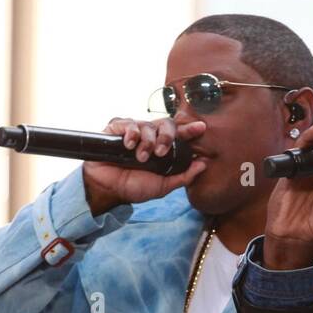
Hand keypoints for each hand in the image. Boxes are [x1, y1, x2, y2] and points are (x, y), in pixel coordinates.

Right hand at [83, 117, 208, 215]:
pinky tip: (129, 145)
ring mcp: (134, 132)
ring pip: (148, 124)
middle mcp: (150, 137)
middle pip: (166, 124)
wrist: (108, 190)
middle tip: (161, 151)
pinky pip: (128, 122)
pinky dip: (131, 133)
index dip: (190, 130)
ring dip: (147, 141)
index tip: (201, 128)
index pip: (179, 135)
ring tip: (141, 158)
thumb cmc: (134, 187)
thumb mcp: (163, 186)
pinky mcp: (116, 129)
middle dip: (167, 136)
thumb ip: (183, 176)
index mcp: (163, 148)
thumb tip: (204, 164)